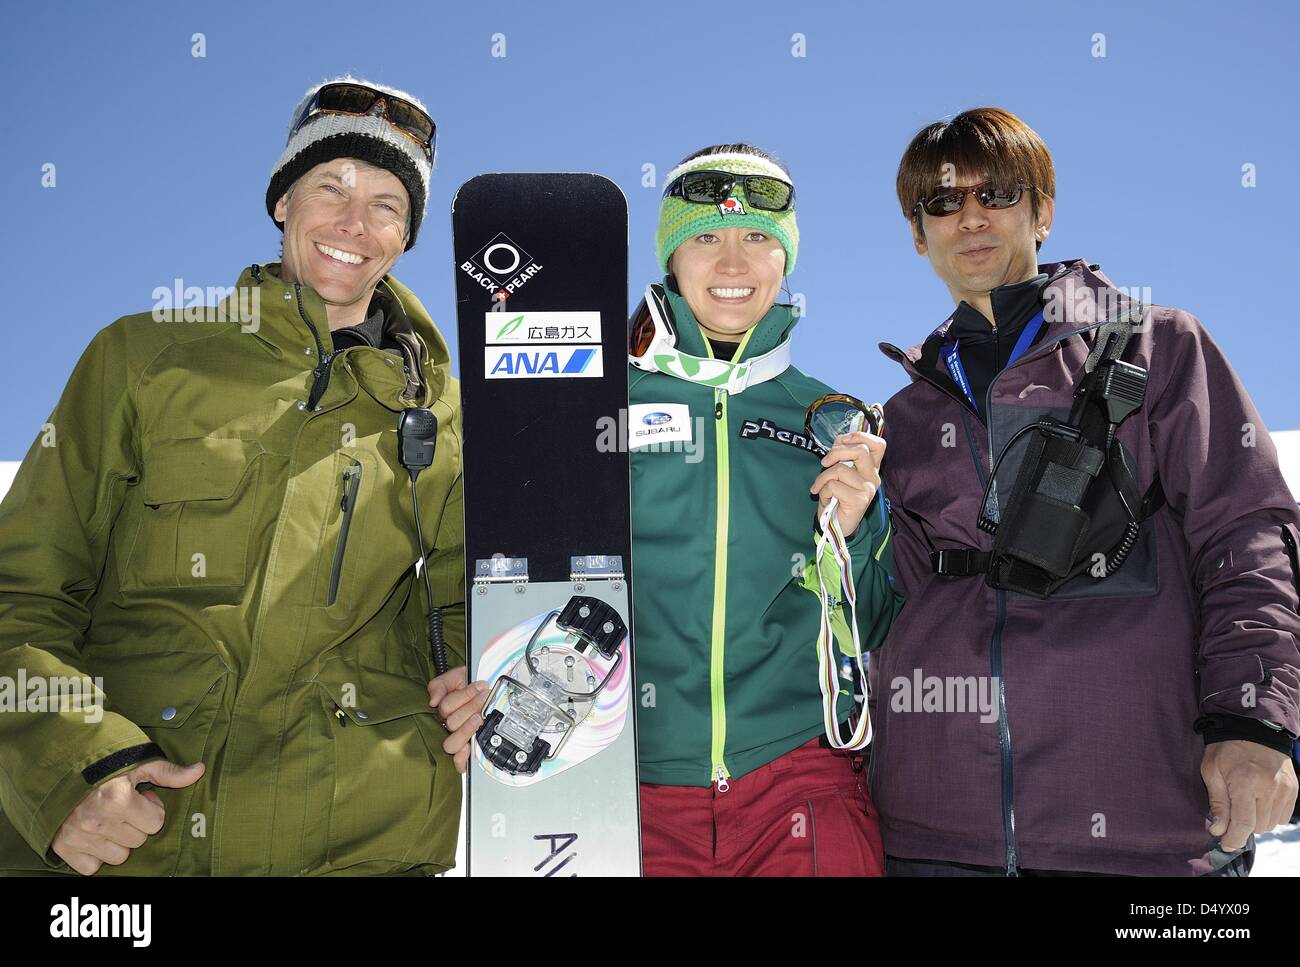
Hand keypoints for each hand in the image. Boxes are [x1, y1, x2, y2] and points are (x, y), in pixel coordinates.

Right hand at [52, 758, 204, 874]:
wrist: (57, 770)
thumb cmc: (101, 765)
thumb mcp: (137, 762)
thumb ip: (168, 771)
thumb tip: (199, 770)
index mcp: (118, 798)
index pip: (156, 822)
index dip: (150, 809)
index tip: (138, 798)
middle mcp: (98, 820)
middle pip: (138, 841)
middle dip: (135, 825)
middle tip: (121, 809)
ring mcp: (79, 836)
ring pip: (119, 857)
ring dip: (117, 841)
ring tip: (108, 821)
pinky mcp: (63, 848)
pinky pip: (92, 868)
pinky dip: (95, 856)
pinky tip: (94, 836)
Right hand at [427, 665, 488, 773]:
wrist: (488, 687)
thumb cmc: (470, 684)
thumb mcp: (454, 677)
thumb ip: (440, 685)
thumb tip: (433, 701)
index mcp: (444, 710)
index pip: (446, 707)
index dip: (464, 696)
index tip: (481, 686)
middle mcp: (448, 726)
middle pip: (452, 724)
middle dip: (470, 707)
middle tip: (484, 697)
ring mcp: (458, 739)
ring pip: (452, 744)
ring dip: (466, 729)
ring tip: (479, 717)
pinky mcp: (468, 752)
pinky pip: (458, 763)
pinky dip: (461, 759)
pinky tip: (467, 749)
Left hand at [810, 430, 885, 537]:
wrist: (837, 526)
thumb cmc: (837, 498)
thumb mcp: (839, 474)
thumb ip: (842, 457)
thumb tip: (840, 440)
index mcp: (871, 469)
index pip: (878, 444)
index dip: (860, 436)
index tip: (842, 440)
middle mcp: (873, 477)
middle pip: (860, 450)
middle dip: (837, 452)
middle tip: (824, 462)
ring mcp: (868, 489)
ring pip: (840, 469)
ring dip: (823, 477)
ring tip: (819, 487)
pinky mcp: (859, 500)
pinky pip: (834, 485)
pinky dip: (823, 490)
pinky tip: (824, 498)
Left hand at [1201, 740, 1297, 851]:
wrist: (1253, 727)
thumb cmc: (1226, 748)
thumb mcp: (1211, 771)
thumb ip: (1217, 803)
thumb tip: (1218, 830)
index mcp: (1245, 783)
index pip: (1243, 824)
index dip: (1234, 839)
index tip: (1225, 844)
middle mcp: (1269, 788)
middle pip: (1258, 827)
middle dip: (1242, 826)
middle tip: (1232, 812)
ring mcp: (1284, 789)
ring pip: (1271, 824)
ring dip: (1257, 820)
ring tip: (1245, 802)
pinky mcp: (1293, 789)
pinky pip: (1283, 816)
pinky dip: (1270, 814)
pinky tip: (1259, 800)